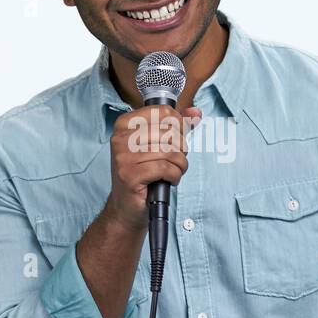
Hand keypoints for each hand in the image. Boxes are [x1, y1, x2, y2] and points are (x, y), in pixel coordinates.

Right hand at [103, 104, 201, 227]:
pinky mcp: (129, 175)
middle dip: (181, 149)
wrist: (127, 206)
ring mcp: (123, 157)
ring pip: (170, 151)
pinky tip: (169, 180)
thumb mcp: (159, 145)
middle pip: (169, 132)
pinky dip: (175, 175)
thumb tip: (196, 112)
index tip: (175, 140)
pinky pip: (166, 168)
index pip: (163, 112)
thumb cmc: (144, 173)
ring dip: (180, 165)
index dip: (178, 126)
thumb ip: (177, 126)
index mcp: (125, 124)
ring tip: (173, 171)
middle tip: (174, 160)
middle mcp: (121, 138)